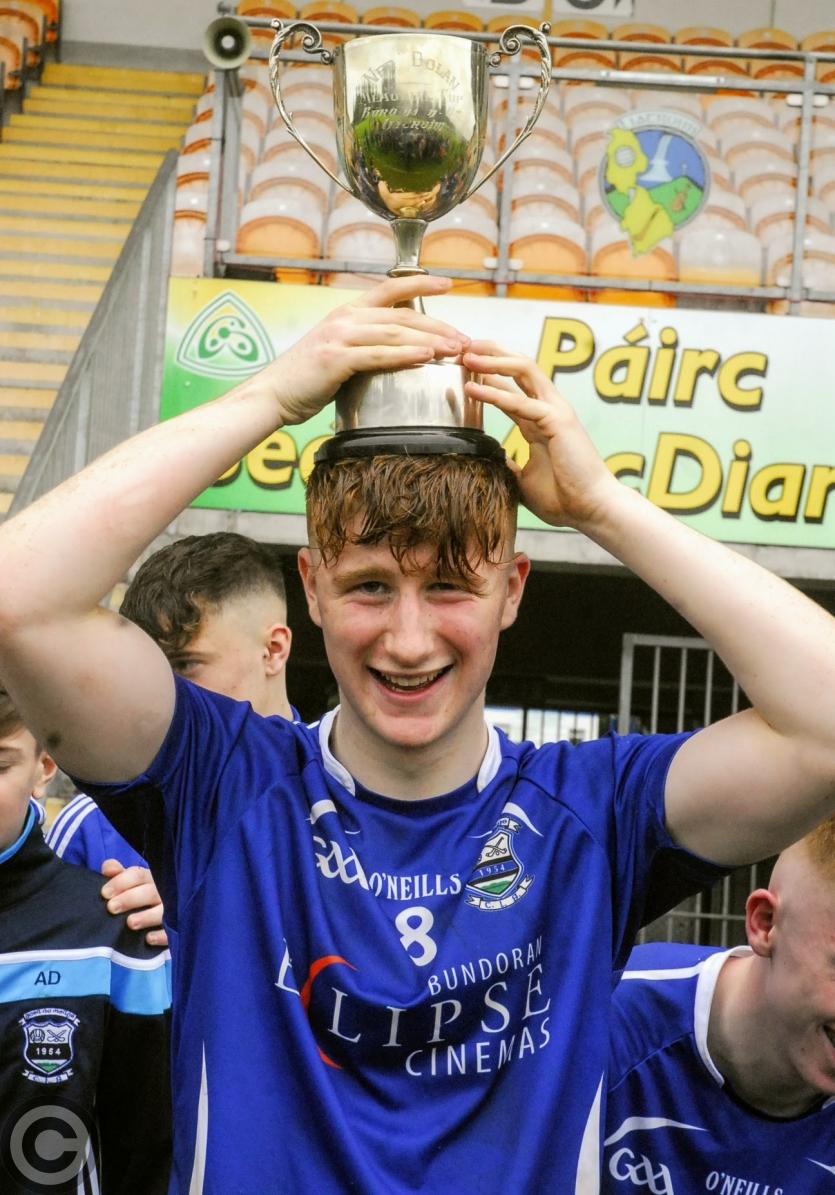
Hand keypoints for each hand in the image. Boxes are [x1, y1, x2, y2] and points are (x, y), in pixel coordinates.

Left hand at [100, 858, 167, 948]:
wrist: (169, 908)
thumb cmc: (142, 894)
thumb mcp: (131, 882)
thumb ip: (118, 874)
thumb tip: (107, 867)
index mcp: (150, 879)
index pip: (137, 875)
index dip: (120, 882)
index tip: (105, 893)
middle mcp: (162, 892)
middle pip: (148, 892)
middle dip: (129, 899)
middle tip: (111, 908)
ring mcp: (171, 910)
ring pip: (162, 911)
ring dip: (146, 917)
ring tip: (130, 923)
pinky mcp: (175, 929)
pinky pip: (171, 932)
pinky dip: (161, 935)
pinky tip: (148, 938)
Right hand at [260, 274, 468, 425]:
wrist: (272, 395)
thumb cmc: (306, 379)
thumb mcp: (337, 352)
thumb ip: (364, 346)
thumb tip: (395, 353)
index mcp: (347, 313)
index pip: (389, 290)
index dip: (420, 285)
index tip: (448, 284)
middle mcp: (345, 318)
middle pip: (402, 315)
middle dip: (438, 326)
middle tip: (465, 339)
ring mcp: (339, 337)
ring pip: (394, 332)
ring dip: (430, 340)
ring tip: (455, 349)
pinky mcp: (336, 359)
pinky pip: (378, 354)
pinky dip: (404, 354)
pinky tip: (426, 357)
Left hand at [462, 343, 618, 530]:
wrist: (590, 510)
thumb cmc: (564, 498)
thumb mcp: (524, 479)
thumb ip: (509, 464)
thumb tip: (493, 460)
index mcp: (540, 421)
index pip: (513, 387)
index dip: (489, 374)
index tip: (464, 366)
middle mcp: (549, 409)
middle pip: (520, 367)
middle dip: (491, 352)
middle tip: (463, 346)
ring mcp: (555, 411)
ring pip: (524, 370)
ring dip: (493, 361)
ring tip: (467, 355)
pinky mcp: (558, 421)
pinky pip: (522, 402)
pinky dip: (496, 394)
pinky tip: (474, 389)